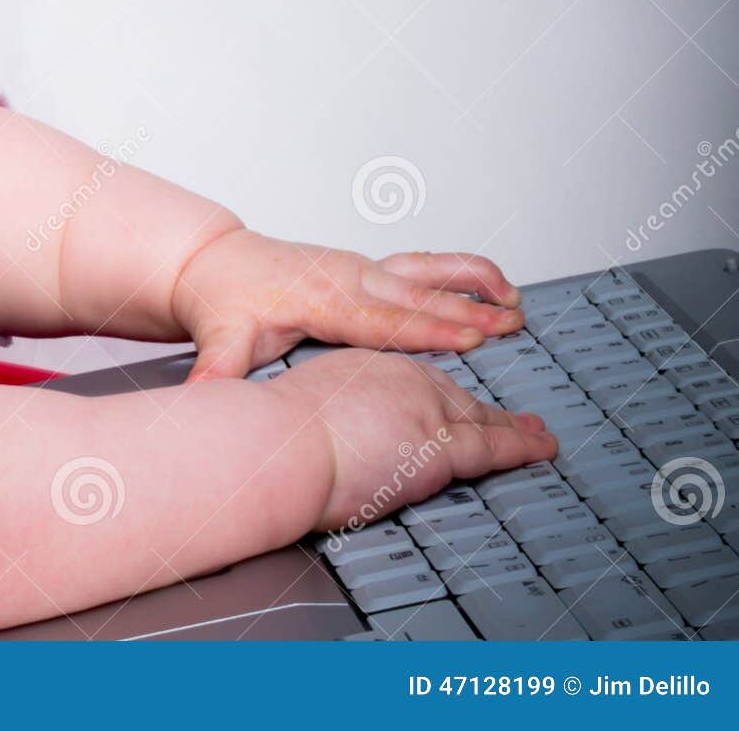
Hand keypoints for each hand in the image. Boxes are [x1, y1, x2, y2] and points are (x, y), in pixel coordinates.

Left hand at [172, 229, 524, 380]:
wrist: (213, 264)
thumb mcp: (218, 338)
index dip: (423, 328)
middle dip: (462, 310)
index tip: (464, 337)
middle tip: (508, 324)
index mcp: (318, 299)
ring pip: (423, 274)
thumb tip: (202, 394)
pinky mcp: (364, 268)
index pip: (379, 318)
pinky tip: (493, 282)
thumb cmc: (222, 300)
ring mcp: (357, 269)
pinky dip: (457, 271)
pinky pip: (419, 266)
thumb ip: (217, 370)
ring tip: (515, 299)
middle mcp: (344, 278)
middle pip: (413, 296)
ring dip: (470, 284)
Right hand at [265, 348, 557, 533]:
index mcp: (366, 368)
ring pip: (479, 422)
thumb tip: (321, 438)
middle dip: (484, 410)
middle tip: (511, 418)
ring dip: (512, 430)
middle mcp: (399, 382)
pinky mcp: (437, 447)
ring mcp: (422, 412)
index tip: (450, 403)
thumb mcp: (298, 406)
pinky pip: (492, 448)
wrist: (278, 444)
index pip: (415, 384)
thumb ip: (326, 417)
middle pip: (453, 398)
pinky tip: (541, 447)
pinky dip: (521, 447)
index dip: (440, 397)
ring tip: (537, 436)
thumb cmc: (273, 433)